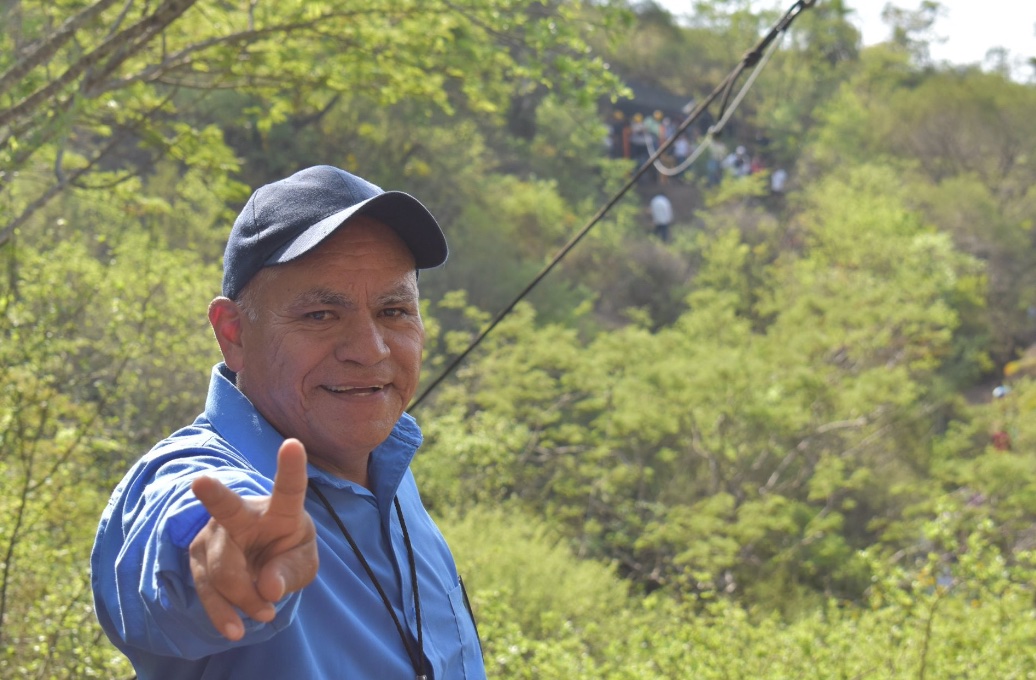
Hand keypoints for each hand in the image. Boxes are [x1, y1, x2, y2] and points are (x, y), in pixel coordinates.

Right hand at [189, 438, 317, 640]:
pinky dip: (222, 612)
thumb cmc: (288, 552)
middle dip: (222, 515)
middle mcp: (244, 514)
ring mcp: (216, 532)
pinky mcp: (197, 555)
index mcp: (281, 510)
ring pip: (221, 570)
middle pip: (229, 516)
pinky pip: (206, 588)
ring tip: (264, 613)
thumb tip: (268, 589)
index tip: (293, 443)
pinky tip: (234, 628)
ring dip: (243, 600)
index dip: (291, 467)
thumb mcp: (303, 564)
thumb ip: (290, 573)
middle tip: (222, 523)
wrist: (259, 561)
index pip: (289, 488)